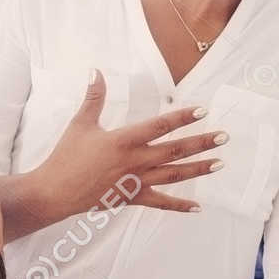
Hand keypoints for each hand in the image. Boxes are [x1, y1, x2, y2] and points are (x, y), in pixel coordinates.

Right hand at [31, 70, 225, 218]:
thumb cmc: (66, 157)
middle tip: (224, 136)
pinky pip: (161, 203)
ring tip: (220, 163)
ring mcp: (136, 182)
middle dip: (201, 142)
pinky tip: (197, 207)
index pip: (160, 126)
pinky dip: (180, 205)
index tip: (203, 111)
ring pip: (174, 175)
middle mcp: (135, 161)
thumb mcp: (81, 123)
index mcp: (124, 140)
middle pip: (175, 150)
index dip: (182, 117)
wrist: (55, 192)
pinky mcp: (133, 198)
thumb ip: (93, 97)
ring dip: (199, 169)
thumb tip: (95, 71)